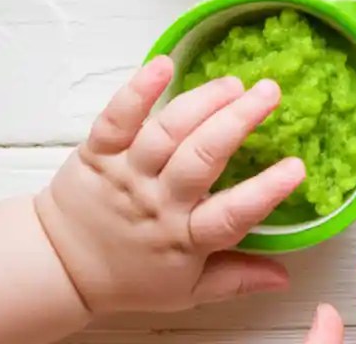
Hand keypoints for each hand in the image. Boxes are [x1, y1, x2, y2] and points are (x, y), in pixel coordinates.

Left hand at [33, 56, 306, 313]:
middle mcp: (159, 201)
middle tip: (270, 92)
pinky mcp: (99, 151)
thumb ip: (238, 279)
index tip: (296, 167)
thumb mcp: (188, 290)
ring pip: (168, 131)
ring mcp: (127, 172)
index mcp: (186, 237)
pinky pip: (118, 117)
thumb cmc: (131, 276)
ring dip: (203, 101)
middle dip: (238, 120)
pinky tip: (163, 64)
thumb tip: (286, 279)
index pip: (232, 215)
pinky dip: (138, 89)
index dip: (265, 191)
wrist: (59, 266)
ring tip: (234, 83)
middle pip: (201, 157)